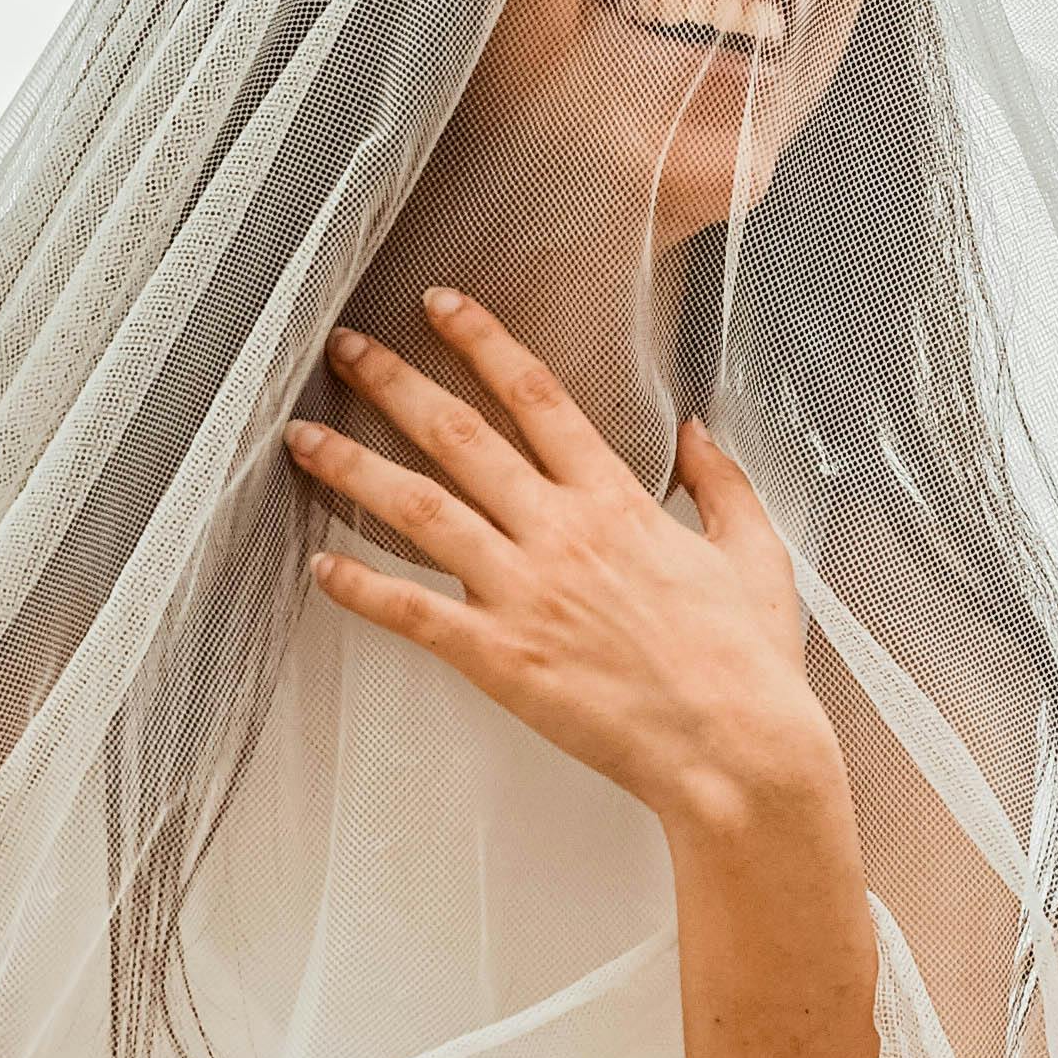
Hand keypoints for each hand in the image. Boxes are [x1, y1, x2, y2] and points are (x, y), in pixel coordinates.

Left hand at [288, 292, 840, 834]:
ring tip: (301, 437)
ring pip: (420, 511)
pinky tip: (318, 567)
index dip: (482, 342)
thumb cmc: (748, 663)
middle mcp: (561, 533)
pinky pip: (414, 613)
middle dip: (394, 382)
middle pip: (459, 436)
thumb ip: (722, 482)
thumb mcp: (755, 552)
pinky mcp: (499, 657)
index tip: (440, 305)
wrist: (737, 753)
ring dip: (353, 468)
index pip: (537, 396)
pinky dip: (361, 588)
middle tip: (343, 347)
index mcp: (617, 501)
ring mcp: (524, 592)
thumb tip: (697, 429)